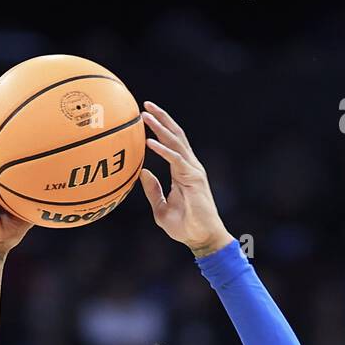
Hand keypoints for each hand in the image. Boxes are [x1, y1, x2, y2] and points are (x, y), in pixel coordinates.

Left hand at [138, 101, 234, 256]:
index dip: (160, 128)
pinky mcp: (193, 178)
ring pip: (176, 142)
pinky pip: (176, 160)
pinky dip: (163, 150)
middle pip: (175, 135)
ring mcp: (193, 170)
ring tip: (145, 115)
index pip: (172, 143)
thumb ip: (153, 190)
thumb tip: (142, 172)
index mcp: (182, 170)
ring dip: (160, 127)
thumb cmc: (184, 227)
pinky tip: (150, 142)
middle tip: (145, 105)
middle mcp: (189, 166)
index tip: (145, 116)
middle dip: (161, 118)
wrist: (202, 238)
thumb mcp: (160, 209)